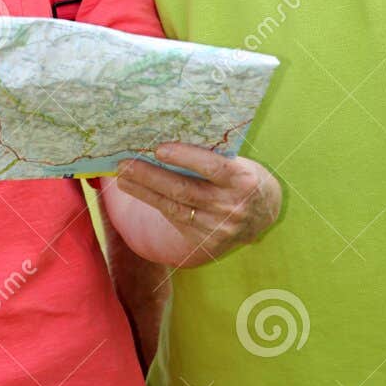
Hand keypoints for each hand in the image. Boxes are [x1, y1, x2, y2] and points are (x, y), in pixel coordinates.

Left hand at [116, 143, 280, 268]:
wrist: (263, 215)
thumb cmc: (243, 177)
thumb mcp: (239, 164)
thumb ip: (212, 157)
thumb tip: (166, 143)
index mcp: (244, 181)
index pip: (213, 167)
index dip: (186, 157)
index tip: (160, 148)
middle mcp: (231, 207)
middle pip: (184, 191)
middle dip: (150, 176)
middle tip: (124, 164)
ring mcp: (218, 228)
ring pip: (174, 207)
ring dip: (144, 192)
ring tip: (122, 178)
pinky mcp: (206, 242)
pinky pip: (175, 220)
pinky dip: (155, 202)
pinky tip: (139, 191)